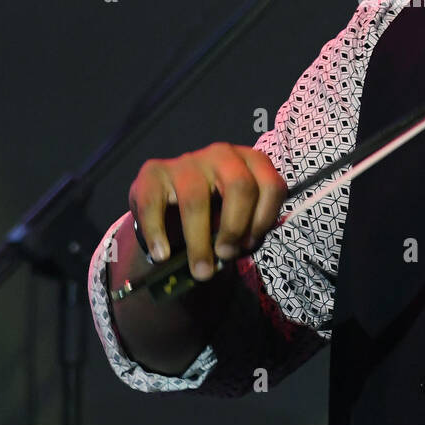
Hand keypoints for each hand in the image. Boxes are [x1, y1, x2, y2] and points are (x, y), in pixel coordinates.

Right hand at [128, 143, 286, 280]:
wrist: (171, 204)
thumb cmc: (215, 213)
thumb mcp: (239, 219)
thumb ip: (247, 232)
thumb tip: (235, 250)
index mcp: (251, 162)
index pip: (271, 185)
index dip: (263, 220)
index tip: (248, 245)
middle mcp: (222, 154)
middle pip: (239, 186)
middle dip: (235, 227)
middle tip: (226, 256)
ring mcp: (187, 160)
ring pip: (196, 200)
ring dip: (199, 242)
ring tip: (200, 270)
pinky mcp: (153, 171)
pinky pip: (153, 203)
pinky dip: (157, 234)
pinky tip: (162, 255)